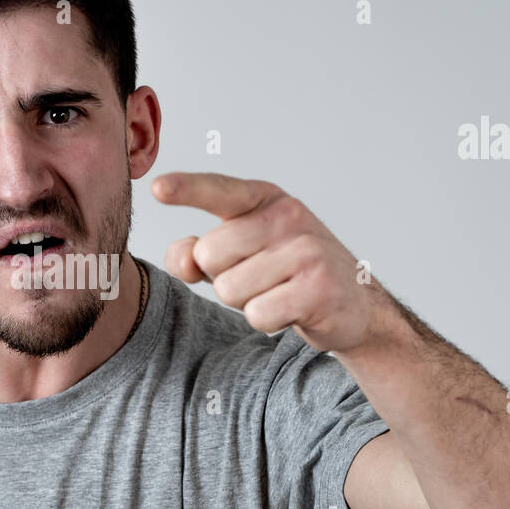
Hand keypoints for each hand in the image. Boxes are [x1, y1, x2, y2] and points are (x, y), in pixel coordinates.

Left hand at [151, 171, 392, 353]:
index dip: (187, 189)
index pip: (219, 190)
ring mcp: (306, 250)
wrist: (352, 302)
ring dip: (246, 302)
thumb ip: (199, 253)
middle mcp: (288, 216)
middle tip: (259, 277)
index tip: (157, 188)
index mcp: (265, 199)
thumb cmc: (284, 273)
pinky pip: (257, 315)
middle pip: (209, 255)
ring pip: (230, 290)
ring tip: (277, 292)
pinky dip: (268, 320)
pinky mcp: (318, 288)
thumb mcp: (239, 254)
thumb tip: (184, 257)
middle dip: (222, 276)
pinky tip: (293, 308)